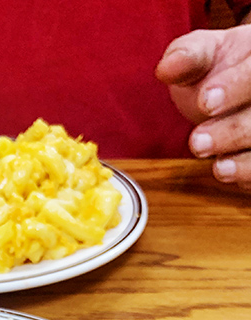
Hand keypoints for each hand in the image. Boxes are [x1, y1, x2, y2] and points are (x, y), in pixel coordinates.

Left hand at [156, 24, 250, 190]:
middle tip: (197, 143)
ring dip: (246, 162)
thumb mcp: (203, 54)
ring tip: (219, 168)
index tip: (205, 101)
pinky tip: (228, 172)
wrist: (233, 88)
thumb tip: (167, 67)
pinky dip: (248, 174)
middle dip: (233, 131)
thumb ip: (188, 58)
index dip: (235, 86)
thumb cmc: (220, 69)